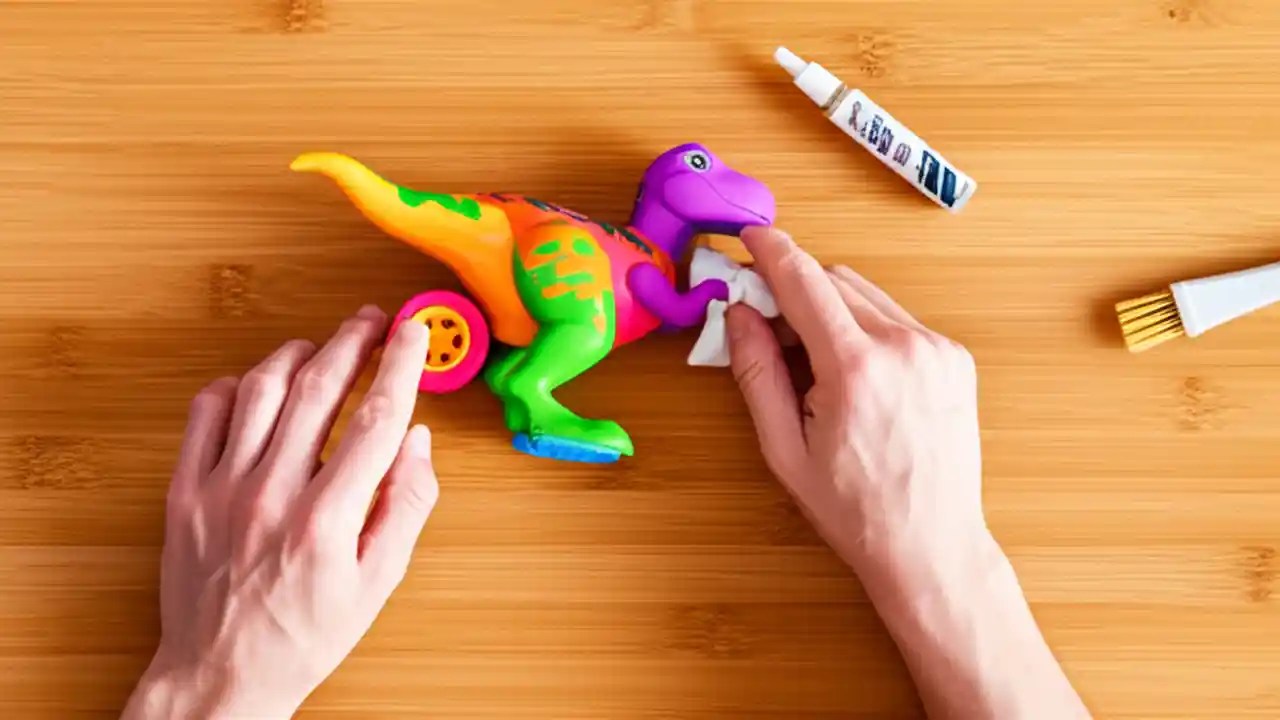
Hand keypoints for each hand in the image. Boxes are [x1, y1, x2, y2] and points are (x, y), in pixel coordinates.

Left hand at [123, 306, 437, 719]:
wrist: (221, 674)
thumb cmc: (302, 636)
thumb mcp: (378, 583)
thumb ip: (405, 506)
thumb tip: (417, 443)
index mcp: (326, 519)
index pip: (375, 418)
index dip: (401, 365)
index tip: (413, 334)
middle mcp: (271, 494)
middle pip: (317, 388)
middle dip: (352, 341)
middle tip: (372, 321)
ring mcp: (220, 489)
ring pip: (260, 389)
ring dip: (296, 355)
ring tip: (320, 347)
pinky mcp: (183, 492)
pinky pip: (204, 414)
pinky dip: (234, 387)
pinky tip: (257, 387)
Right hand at [726, 227, 1088, 718]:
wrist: (930, 545)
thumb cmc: (855, 508)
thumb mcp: (783, 448)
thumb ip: (756, 372)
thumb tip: (738, 314)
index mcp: (856, 368)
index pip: (804, 280)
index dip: (770, 251)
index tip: (749, 236)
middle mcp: (904, 346)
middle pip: (834, 280)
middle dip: (794, 290)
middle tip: (763, 323)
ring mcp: (937, 349)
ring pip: (866, 296)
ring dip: (829, 309)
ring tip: (811, 362)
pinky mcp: (954, 358)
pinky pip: (896, 318)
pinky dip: (864, 328)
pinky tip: (852, 373)